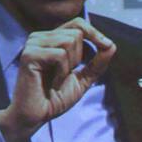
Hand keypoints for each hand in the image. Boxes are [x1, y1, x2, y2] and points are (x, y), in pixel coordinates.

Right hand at [0, 18, 115, 141]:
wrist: (36, 116)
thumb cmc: (54, 99)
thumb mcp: (82, 80)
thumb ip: (96, 64)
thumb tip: (111, 45)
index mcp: (51, 40)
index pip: (77, 24)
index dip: (94, 32)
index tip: (107, 46)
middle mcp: (40, 37)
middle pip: (76, 32)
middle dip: (79, 56)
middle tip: (65, 75)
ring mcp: (33, 44)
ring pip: (69, 41)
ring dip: (70, 65)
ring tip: (57, 79)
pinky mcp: (30, 54)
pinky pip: (60, 54)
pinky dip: (62, 72)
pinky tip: (52, 83)